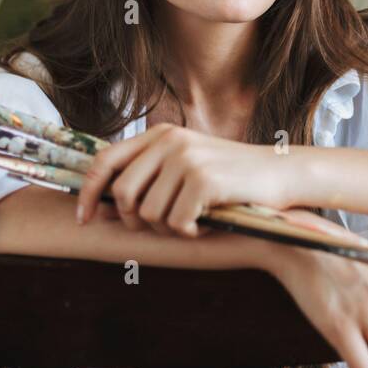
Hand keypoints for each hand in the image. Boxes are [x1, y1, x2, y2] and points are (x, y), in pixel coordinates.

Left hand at [76, 123, 289, 236]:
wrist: (282, 176)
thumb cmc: (232, 179)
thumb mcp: (187, 165)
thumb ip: (149, 176)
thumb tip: (101, 208)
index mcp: (160, 134)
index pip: (105, 160)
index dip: (88, 192)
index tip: (85, 218)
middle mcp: (170, 141)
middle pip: (122, 193)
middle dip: (134, 220)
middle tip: (158, 228)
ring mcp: (187, 159)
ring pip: (149, 213)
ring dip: (168, 229)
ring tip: (192, 221)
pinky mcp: (203, 180)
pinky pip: (176, 223)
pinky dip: (190, 232)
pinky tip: (207, 224)